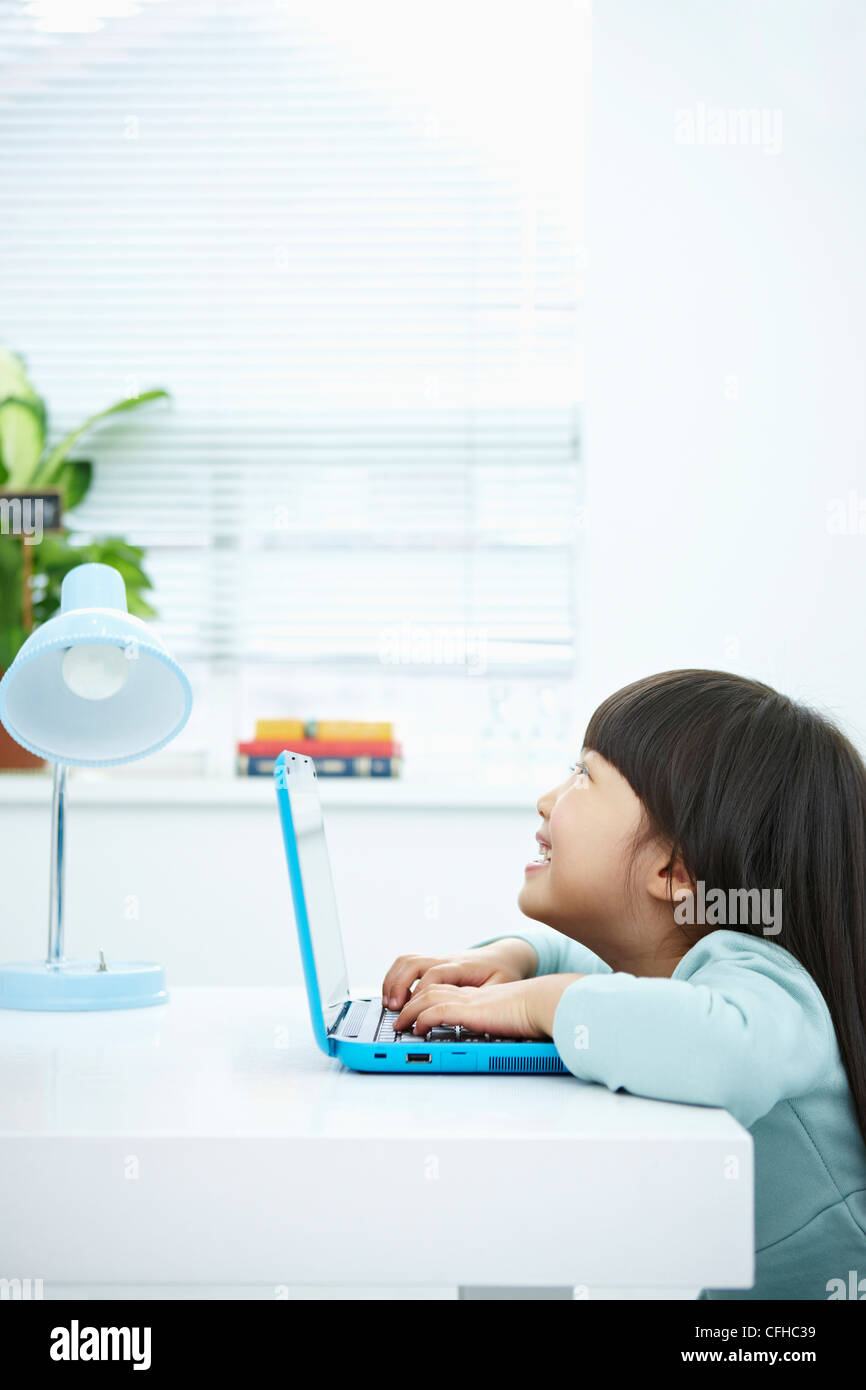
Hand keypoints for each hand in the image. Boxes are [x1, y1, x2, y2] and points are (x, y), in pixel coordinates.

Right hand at [380, 939, 538, 1011]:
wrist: (506, 956)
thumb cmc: (504, 973)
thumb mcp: (501, 987)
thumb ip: (483, 999)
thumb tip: (466, 1013)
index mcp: (463, 966)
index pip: (435, 973)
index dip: (422, 991)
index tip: (414, 1011)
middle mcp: (447, 959)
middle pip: (414, 962)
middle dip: (398, 984)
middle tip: (394, 1008)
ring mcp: (439, 959)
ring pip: (407, 960)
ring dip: (393, 980)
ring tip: (389, 1004)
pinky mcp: (434, 963)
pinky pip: (408, 965)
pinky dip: (396, 978)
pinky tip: (396, 997)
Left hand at [392, 974, 584, 1040]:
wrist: (547, 1002)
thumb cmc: (538, 1011)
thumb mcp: (514, 1016)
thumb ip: (503, 1022)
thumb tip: (505, 1035)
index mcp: (480, 995)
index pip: (446, 989)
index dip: (427, 997)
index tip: (417, 1010)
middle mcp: (472, 994)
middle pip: (431, 989)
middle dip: (411, 1002)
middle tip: (399, 1017)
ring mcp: (470, 1000)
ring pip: (429, 997)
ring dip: (411, 1010)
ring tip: (401, 1024)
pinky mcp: (471, 1010)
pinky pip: (438, 1010)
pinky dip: (423, 1018)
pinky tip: (418, 1028)